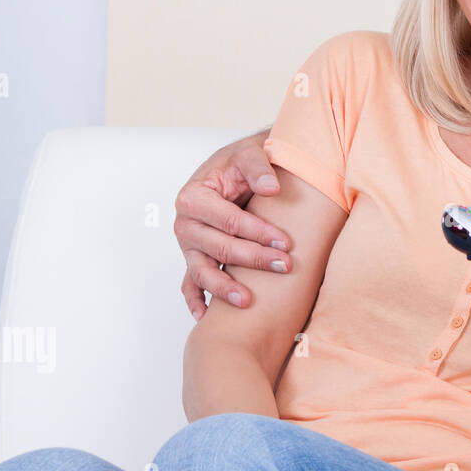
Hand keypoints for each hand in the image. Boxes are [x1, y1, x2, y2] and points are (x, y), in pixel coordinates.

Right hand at [173, 129, 291, 319]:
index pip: (228, 220)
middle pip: (217, 247)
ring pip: (201, 271)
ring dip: (223, 287)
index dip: (257, 232)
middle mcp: (185, 223)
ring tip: (247, 301)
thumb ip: (258, 166)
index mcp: (193, 196)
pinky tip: (206, 318)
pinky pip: (190, 283)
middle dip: (251, 258)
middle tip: (284, 265)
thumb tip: (271, 188)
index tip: (285, 243)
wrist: (238, 167)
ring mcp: (188, 245)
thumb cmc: (242, 161)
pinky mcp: (195, 258)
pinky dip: (196, 300)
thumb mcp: (249, 153)